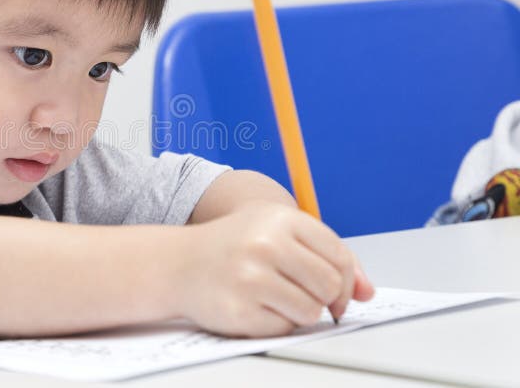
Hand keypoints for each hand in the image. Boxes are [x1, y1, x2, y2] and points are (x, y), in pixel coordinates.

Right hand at [178, 203, 374, 337]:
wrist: (178, 262)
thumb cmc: (234, 246)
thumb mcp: (278, 233)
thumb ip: (326, 256)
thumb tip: (367, 291)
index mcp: (280, 219)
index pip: (339, 257)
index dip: (345, 281)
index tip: (335, 291)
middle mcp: (266, 244)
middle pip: (329, 286)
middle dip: (322, 297)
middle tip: (298, 291)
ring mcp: (251, 278)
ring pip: (311, 311)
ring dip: (299, 312)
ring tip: (274, 297)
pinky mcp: (240, 309)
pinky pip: (284, 328)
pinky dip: (276, 323)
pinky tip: (255, 305)